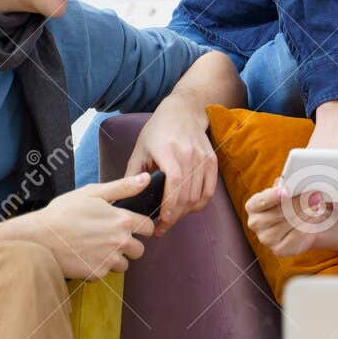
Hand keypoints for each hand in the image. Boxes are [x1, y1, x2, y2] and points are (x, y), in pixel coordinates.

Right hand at [11, 174, 156, 279]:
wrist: (38, 237)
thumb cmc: (63, 212)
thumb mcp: (92, 193)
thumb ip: (123, 187)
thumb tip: (146, 179)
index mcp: (123, 220)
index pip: (149, 227)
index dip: (142, 227)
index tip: (132, 227)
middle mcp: (121, 241)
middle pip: (139, 250)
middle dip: (129, 245)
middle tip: (110, 239)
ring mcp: (110, 259)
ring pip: (125, 264)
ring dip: (115, 258)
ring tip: (96, 248)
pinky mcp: (98, 274)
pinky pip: (106, 273)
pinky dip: (98, 267)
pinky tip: (85, 256)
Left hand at [125, 98, 219, 235]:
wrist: (183, 112)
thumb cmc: (158, 131)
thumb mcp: (140, 149)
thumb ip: (133, 175)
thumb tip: (125, 199)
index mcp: (168, 150)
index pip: (175, 181)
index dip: (170, 204)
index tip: (162, 220)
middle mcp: (188, 154)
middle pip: (186, 194)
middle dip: (175, 215)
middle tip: (163, 227)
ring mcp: (203, 158)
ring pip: (198, 195)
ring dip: (186, 212)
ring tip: (173, 218)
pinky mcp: (212, 162)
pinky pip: (209, 190)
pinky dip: (200, 204)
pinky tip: (188, 208)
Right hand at [244, 178, 337, 256]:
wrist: (306, 221)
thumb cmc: (295, 201)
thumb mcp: (290, 189)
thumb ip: (288, 184)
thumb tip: (292, 181)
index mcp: (254, 205)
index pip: (261, 201)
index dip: (273, 196)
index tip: (285, 191)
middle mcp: (255, 223)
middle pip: (279, 212)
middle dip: (300, 203)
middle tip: (316, 196)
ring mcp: (266, 238)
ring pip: (289, 224)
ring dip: (307, 214)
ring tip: (319, 206)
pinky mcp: (279, 250)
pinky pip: (296, 237)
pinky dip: (308, 227)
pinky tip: (316, 220)